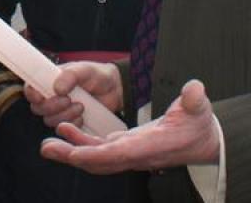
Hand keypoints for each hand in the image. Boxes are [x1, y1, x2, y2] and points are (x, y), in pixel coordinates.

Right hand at [24, 61, 123, 128]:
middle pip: (38, 108)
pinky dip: (73, 123)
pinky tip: (83, 115)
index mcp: (49, 80)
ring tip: (81, 106)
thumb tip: (57, 88)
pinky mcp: (69, 123)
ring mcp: (60, 111)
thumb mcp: (84, 69)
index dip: (31, 94)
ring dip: (65, 115)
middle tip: (68, 99)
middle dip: (52, 106)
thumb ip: (70, 75)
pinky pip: (63, 129)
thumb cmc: (97, 75)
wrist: (115, 90)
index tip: (39, 96)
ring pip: (49, 120)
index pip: (30, 89)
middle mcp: (51, 96)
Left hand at [38, 79, 219, 173]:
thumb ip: (195, 100)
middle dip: (73, 156)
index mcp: (152, 146)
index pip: (120, 153)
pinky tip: (65, 132)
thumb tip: (194, 89)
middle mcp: (138, 154)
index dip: (96, 154)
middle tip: (47, 149)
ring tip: (47, 145)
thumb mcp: (200, 109)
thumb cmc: (200, 125)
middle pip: (101, 160)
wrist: (203, 142)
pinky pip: (99, 149)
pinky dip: (81, 142)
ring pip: (96, 157)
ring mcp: (130, 153)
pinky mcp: (126, 147)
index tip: (74, 153)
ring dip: (71, 151)